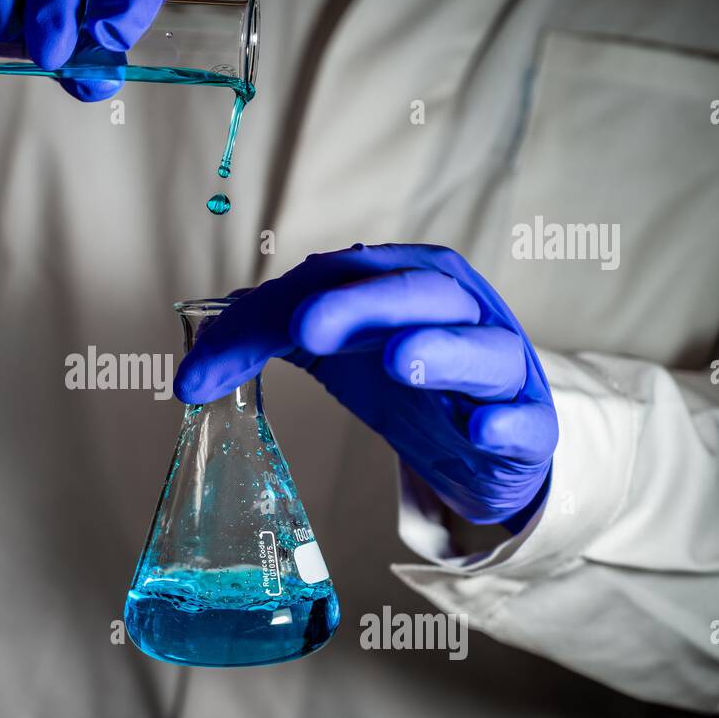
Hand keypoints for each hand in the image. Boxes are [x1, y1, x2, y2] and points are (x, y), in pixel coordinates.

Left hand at [173, 244, 557, 527]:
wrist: (489, 439)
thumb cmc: (409, 379)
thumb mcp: (339, 350)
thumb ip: (270, 338)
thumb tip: (191, 365)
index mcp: (404, 281)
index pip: (338, 279)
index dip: (276, 314)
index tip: (218, 363)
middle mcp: (457, 312)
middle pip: (416, 293)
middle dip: (363, 305)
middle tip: (308, 328)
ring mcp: (498, 368)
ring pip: (480, 349)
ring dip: (442, 350)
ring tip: (401, 360)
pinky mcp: (527, 425)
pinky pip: (524, 421)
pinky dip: (505, 422)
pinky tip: (481, 428)